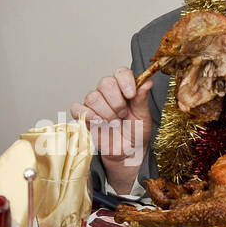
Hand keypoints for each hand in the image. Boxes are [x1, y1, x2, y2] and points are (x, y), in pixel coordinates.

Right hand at [72, 67, 153, 193]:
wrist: (127, 153)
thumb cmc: (136, 133)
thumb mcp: (144, 117)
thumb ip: (142, 99)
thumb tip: (147, 82)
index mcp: (124, 88)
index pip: (121, 73)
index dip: (125, 81)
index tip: (131, 95)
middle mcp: (108, 93)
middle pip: (105, 83)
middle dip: (116, 101)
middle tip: (123, 114)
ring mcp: (95, 104)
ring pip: (93, 97)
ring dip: (106, 113)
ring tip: (114, 123)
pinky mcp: (84, 115)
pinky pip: (77, 108)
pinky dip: (87, 114)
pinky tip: (98, 122)